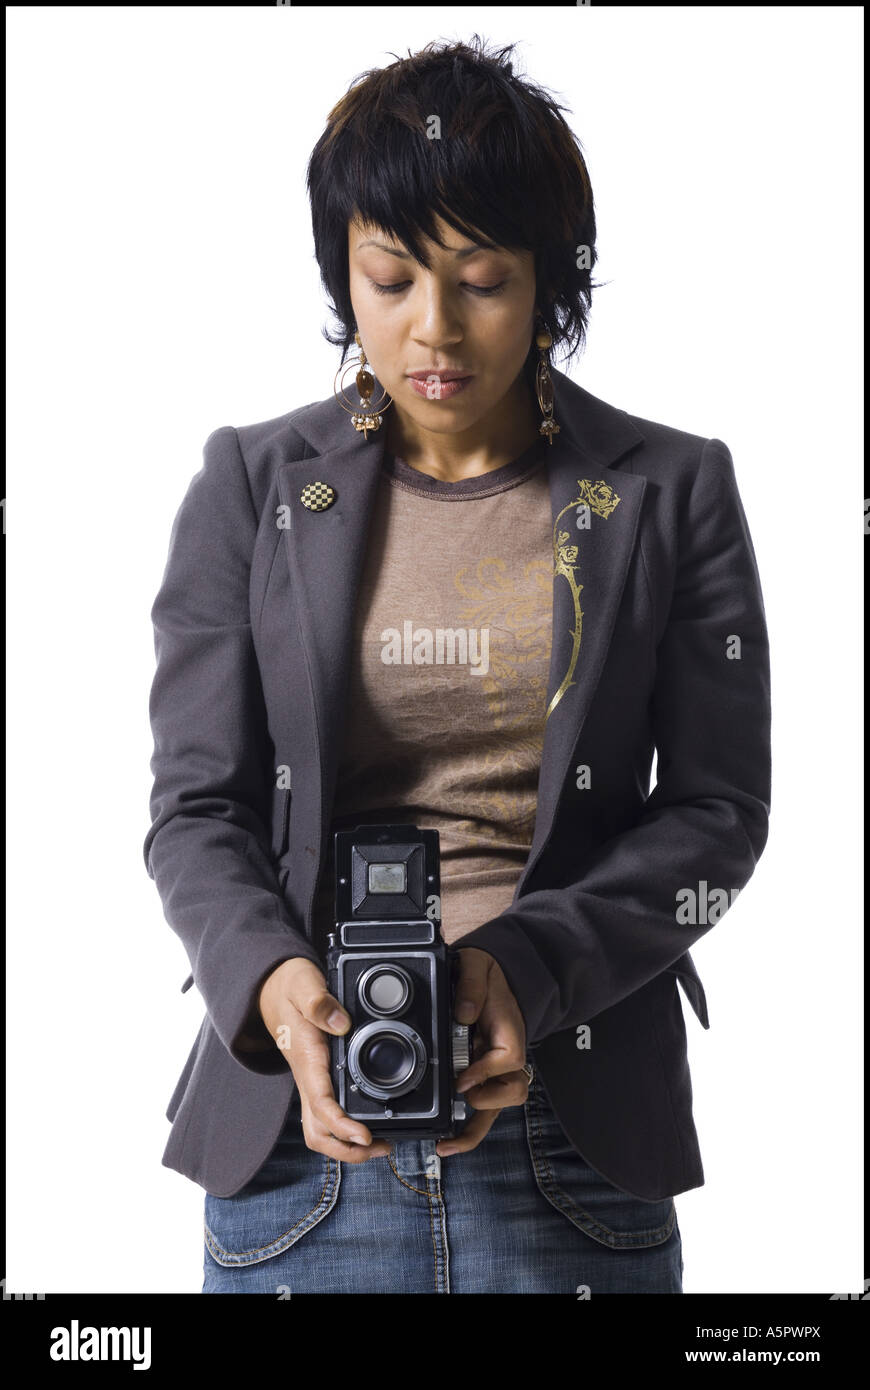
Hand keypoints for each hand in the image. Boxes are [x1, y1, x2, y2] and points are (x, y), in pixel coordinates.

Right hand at [258, 958, 392, 1163]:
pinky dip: (344, 1129)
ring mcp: (309, 1082)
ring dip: (346, 1145)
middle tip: (380, 1147)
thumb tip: (341, 1023)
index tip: (365, 1135)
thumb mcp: (303, 983)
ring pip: (320, 1128)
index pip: (322, 1104)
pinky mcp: (315, 1079)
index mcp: (307, 1059)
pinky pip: (325, 1114)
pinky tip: (367, 1124)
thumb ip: (319, 1002)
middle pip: (318, 1131)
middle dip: (346, 1149)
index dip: (342, 1126)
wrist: (270, 988)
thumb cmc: (289, 986)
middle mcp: (307, 1077)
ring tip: (380, 1144)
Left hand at [435, 947, 528, 1157]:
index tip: (463, 1077)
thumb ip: (473, 984)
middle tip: (459, 1094)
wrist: (494, 974)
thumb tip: (466, 1013)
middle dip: (486, 1101)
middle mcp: (507, 1055)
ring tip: (448, 1142)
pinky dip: (467, 1129)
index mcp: (509, 1030)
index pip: (509, 1058)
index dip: (487, 1070)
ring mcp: (496, 1069)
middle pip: (513, 1091)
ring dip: (475, 1128)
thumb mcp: (478, 964)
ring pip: (497, 1108)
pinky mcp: (484, 1075)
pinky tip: (447, 1141)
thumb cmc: (487, 972)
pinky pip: (481, 1107)